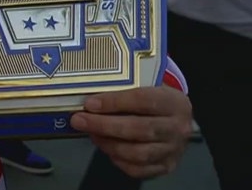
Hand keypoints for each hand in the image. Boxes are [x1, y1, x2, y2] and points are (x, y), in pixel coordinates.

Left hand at [71, 86, 192, 178]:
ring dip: (109, 144)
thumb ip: (122, 90)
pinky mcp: (167, 166)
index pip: (144, 100)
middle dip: (104, 126)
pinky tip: (106, 147)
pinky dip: (118, 160)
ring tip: (91, 134)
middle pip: (140, 129)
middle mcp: (177, 128)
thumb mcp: (147, 86)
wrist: (176, 119)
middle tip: (79, 120)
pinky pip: (139, 169)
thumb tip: (90, 99)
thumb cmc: (154, 99)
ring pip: (138, 153)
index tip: (90, 104)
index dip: (114, 102)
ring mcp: (174, 150)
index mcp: (174, 102)